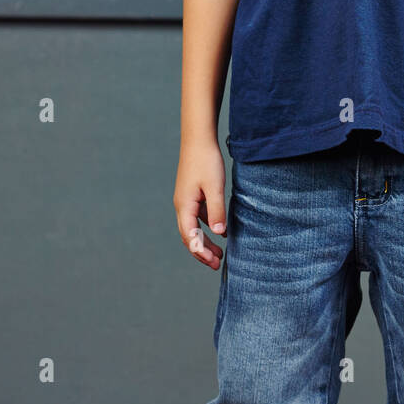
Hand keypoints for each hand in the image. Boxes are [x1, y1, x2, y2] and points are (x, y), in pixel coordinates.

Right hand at [174, 141, 226, 269]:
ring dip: (205, 241)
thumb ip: (216, 209)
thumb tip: (218, 232)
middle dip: (202, 252)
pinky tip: (221, 231)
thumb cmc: (206, 161)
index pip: (190, 237)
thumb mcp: (215, 186)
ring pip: (194, 227)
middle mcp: (182, 205)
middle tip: (218, 265)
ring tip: (219, 254)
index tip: (214, 263)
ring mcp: (186, 200)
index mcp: (184, 206)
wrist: (199, 139)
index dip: (201, 252)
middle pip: (190, 236)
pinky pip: (198, 217)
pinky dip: (208, 227)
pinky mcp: (193, 194)